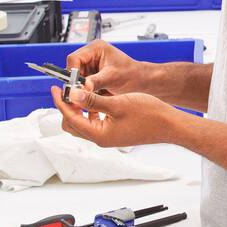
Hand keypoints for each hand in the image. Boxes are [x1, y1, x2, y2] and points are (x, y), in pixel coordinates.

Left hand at [50, 86, 173, 147]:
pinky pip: (95, 123)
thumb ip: (93, 99)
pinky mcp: (115, 133)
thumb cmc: (149, 115)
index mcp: (99, 134)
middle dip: (68, 106)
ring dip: (79, 109)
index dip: (62, 101)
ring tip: (81, 93)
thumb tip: (73, 94)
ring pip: (84, 123)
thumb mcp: (118, 103)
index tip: (57, 88)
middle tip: (69, 90)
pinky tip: (96, 101)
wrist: (170, 125)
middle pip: (73, 124)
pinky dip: (91, 112)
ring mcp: (108, 137)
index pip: (71, 117)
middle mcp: (101, 139)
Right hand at [65, 39, 145, 94]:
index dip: (72, 72)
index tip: (74, 85)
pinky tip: (92, 94)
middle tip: (80, 92)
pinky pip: (82, 83)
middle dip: (76, 81)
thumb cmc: (132, 75)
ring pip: (76, 77)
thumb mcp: (112, 78)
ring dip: (80, 86)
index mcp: (96, 48)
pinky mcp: (92, 74)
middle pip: (73, 68)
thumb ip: (95, 82)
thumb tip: (81, 88)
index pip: (74, 58)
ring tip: (90, 93)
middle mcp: (92, 54)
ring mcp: (91, 65)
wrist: (141, 82)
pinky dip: (85, 90)